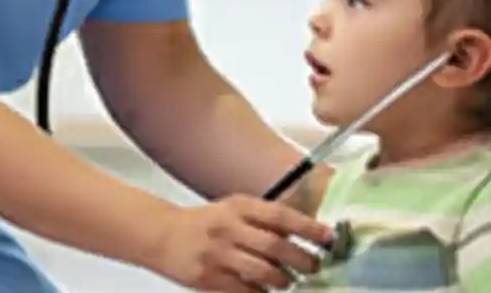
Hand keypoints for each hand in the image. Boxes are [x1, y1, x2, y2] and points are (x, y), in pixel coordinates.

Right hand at [156, 194, 333, 291]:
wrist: (162, 235)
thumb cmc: (204, 223)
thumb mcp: (232, 210)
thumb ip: (264, 219)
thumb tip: (304, 234)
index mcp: (238, 207)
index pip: (280, 215)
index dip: (308, 228)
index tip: (329, 239)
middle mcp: (228, 227)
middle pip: (276, 246)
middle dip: (303, 260)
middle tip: (314, 267)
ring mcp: (218, 254)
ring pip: (264, 272)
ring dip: (284, 281)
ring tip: (289, 282)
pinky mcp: (210, 278)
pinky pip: (246, 290)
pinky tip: (266, 291)